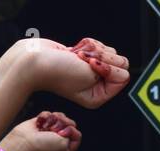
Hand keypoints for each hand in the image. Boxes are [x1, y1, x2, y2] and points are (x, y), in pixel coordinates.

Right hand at [4, 111, 80, 150]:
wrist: (23, 142)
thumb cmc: (41, 147)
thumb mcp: (64, 145)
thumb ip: (74, 136)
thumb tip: (70, 126)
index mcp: (64, 149)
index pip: (77, 136)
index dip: (72, 131)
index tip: (64, 133)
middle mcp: (57, 140)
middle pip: (69, 124)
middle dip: (63, 123)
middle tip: (53, 129)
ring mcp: (49, 132)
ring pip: (60, 117)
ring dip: (54, 119)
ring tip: (46, 126)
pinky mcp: (41, 124)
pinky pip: (48, 114)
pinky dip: (44, 117)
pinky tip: (39, 124)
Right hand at [14, 36, 129, 108]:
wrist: (36, 61)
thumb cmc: (58, 73)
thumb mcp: (90, 76)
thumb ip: (114, 71)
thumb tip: (123, 64)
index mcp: (98, 97)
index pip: (123, 77)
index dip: (110, 68)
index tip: (91, 67)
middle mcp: (96, 85)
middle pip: (119, 63)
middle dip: (103, 57)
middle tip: (83, 61)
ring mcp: (91, 71)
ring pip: (109, 52)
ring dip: (94, 50)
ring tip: (77, 57)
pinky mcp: (86, 58)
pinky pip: (99, 46)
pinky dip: (88, 45)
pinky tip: (75, 52)